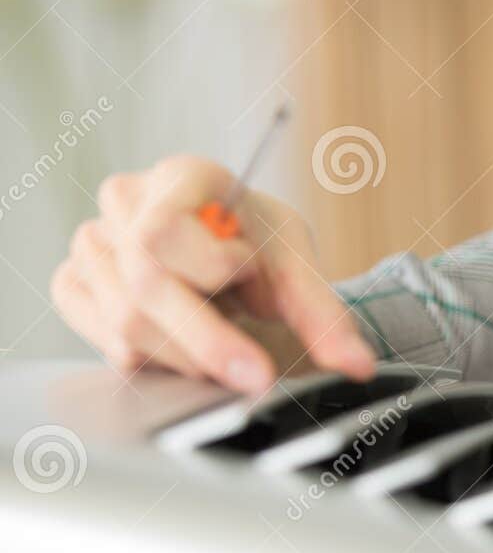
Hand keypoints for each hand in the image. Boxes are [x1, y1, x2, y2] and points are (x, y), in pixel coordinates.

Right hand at [51, 155, 376, 393]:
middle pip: (143, 285)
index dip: (210, 269)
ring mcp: (93, 242)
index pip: (165, 232)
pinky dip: (151, 358)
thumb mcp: (297, 265)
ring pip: (124, 321)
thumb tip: (357, 366)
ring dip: (186, 352)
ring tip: (226, 342)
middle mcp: (126, 202)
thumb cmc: (259, 243)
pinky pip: (102, 336)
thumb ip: (323, 314)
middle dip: (206, 341)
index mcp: (180, 176)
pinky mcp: (74, 281)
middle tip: (255, 375)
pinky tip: (183, 350)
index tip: (253, 280)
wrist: (231, 246)